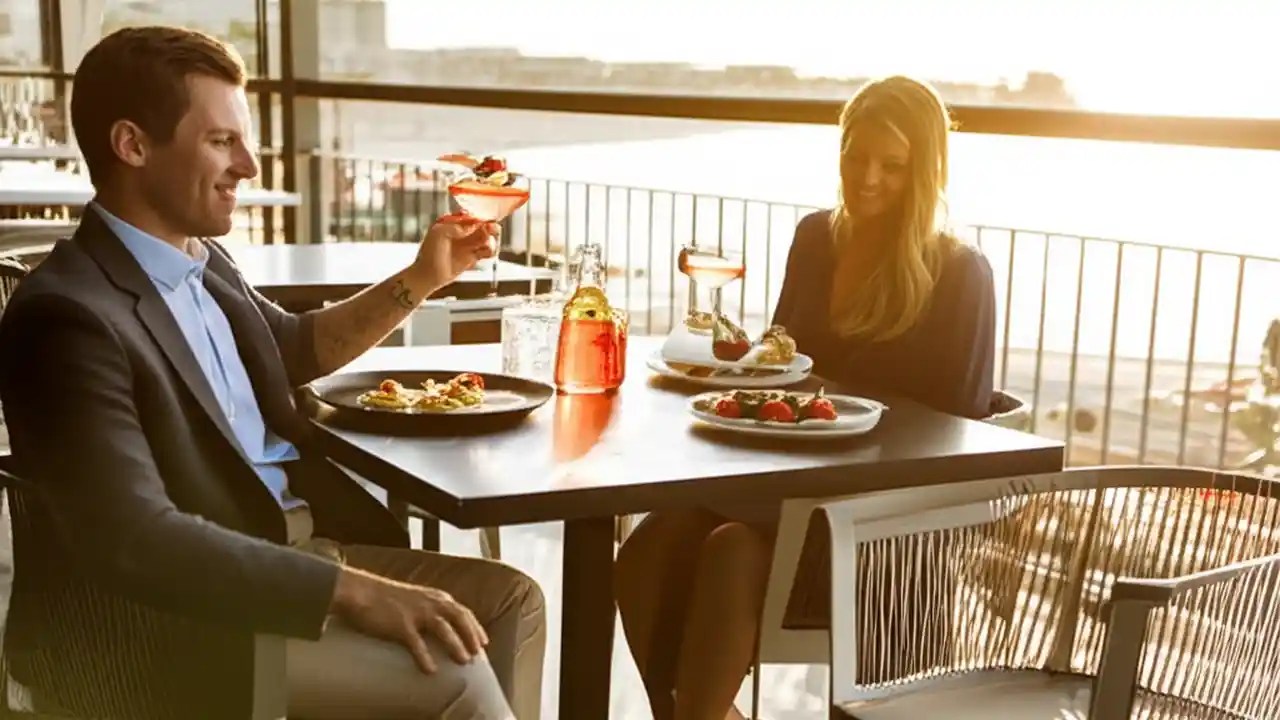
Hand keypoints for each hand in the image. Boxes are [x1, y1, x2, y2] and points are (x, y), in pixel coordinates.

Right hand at [332, 567, 488, 673]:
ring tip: (463, 661)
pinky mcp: (400, 625)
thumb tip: (443, 625)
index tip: (483, 642)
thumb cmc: (386, 597)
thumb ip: (430, 608)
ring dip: (455, 645)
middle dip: (471, 636)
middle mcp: (429, 603)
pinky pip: (416, 643)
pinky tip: (430, 670)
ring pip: (443, 630)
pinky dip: (425, 657)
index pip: (462, 611)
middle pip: (459, 618)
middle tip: (478, 653)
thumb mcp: (415, 598)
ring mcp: (415, 613)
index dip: (475, 627)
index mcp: (435, 597)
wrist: (361, 591)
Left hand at [413, 214, 499, 288]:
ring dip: (491, 238)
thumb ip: (456, 227)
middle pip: (482, 224)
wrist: (429, 275)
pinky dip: (491, 250)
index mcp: (452, 222)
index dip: (479, 216)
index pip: (470, 215)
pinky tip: (487, 252)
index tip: (484, 220)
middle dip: (489, 226)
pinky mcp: (473, 257)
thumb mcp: (439, 233)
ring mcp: (468, 244)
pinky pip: (487, 251)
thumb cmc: (429, 254)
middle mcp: (462, 232)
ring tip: (486, 244)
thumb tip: (474, 225)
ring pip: (487, 237)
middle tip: (491, 229)